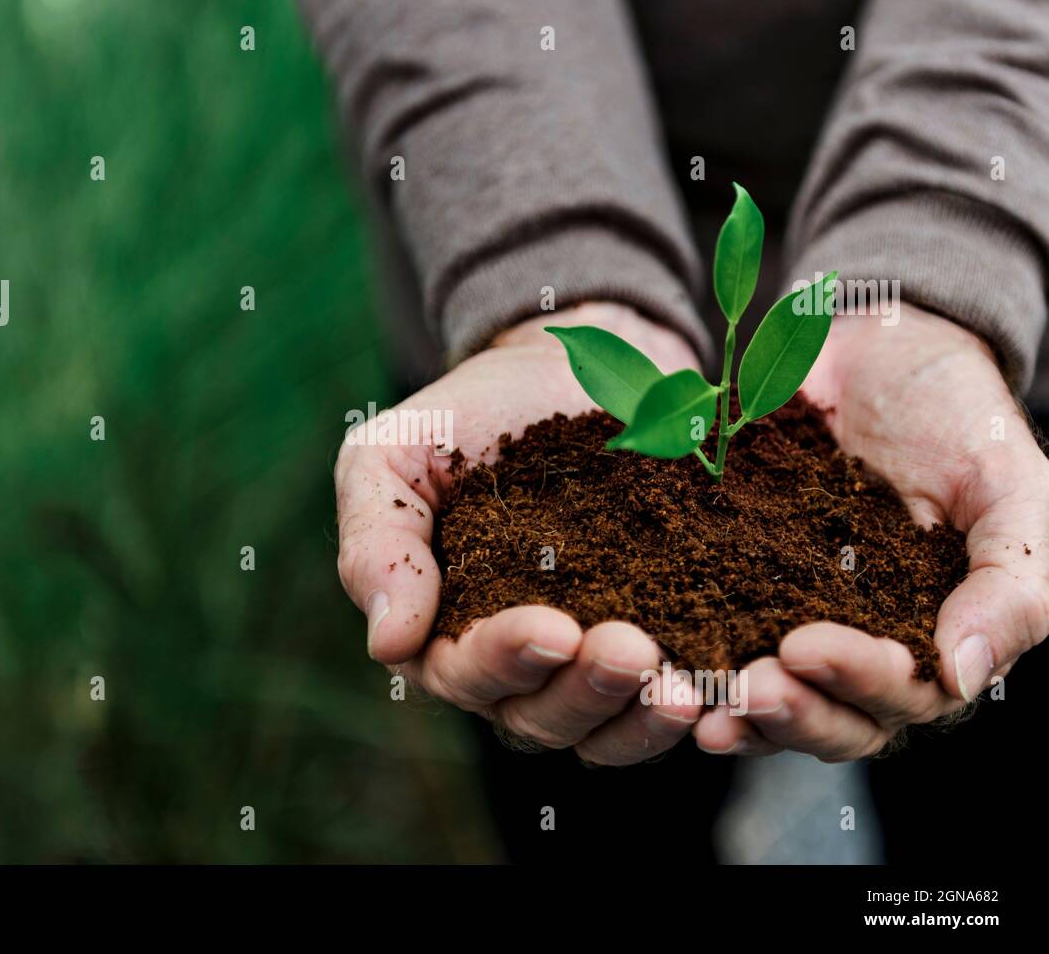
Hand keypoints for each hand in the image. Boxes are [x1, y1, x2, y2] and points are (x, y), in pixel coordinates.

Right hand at [335, 304, 705, 763]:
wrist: (565, 372)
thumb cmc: (465, 418)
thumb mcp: (392, 457)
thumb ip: (377, 542)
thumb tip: (388, 644)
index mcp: (443, 630)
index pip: (464, 671)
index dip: (505, 658)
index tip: (551, 626)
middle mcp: (515, 667)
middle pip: (540, 716)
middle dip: (585, 691)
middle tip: (631, 650)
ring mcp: (588, 664)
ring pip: (607, 729)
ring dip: (642, 717)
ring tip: (684, 687)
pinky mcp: (658, 642)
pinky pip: (668, 702)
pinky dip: (701, 708)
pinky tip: (724, 687)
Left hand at [694, 304, 1048, 759]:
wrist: (880, 351)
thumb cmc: (961, 422)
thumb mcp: (1014, 490)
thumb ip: (1013, 585)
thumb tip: (962, 676)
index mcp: (929, 642)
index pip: (899, 697)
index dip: (855, 683)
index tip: (805, 648)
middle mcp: (856, 647)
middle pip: (824, 717)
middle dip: (785, 711)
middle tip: (742, 687)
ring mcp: (787, 618)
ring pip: (761, 694)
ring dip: (728, 705)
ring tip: (689, 698)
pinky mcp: (728, 581)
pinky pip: (702, 629)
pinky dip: (679, 650)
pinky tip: (650, 654)